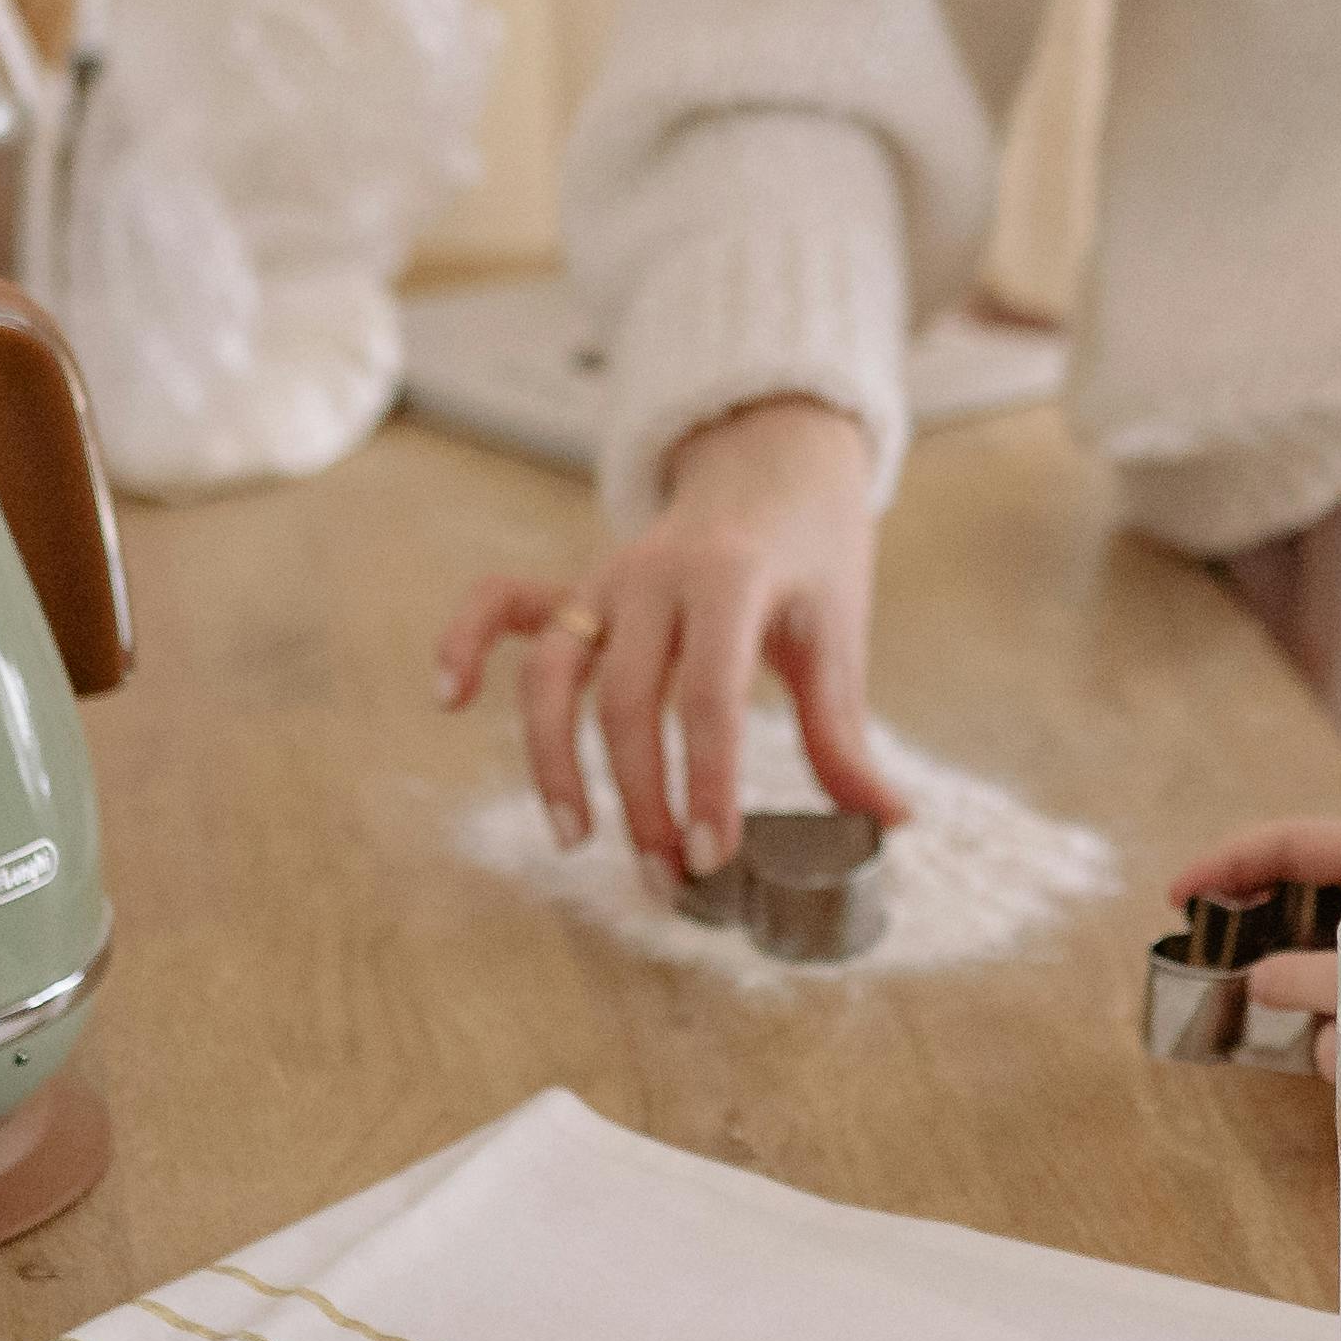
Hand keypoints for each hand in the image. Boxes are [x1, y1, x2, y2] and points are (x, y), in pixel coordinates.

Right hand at [433, 398, 902, 880]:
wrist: (772, 462)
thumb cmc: (810, 555)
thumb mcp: (839, 632)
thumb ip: (844, 732)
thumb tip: (890, 823)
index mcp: (730, 580)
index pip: (710, 695)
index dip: (708, 781)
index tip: (711, 855)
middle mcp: (654, 575)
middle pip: (627, 700)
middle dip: (641, 797)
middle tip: (665, 878)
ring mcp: (604, 578)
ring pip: (554, 672)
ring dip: (553, 759)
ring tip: (573, 837)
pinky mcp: (575, 586)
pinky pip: (500, 603)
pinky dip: (464, 639)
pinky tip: (450, 698)